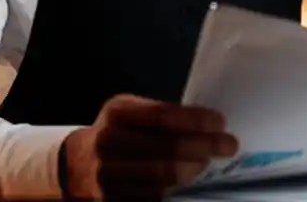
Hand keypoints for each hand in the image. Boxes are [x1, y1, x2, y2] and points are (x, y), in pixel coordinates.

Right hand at [61, 94, 238, 199]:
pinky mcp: (111, 201)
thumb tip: (209, 125)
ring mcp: (108, 176)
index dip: (196, 119)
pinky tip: (191, 184)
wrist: (77, 165)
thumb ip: (159, 116)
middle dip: (205, 147)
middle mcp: (109, 143)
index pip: (163, 115)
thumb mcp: (129, 112)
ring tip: (208, 164)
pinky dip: (178, 192)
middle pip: (168, 148)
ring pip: (163, 178)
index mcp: (117, 114)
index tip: (220, 122)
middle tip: (229, 145)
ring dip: (194, 171)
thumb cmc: (116, 133)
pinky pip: (153, 198)